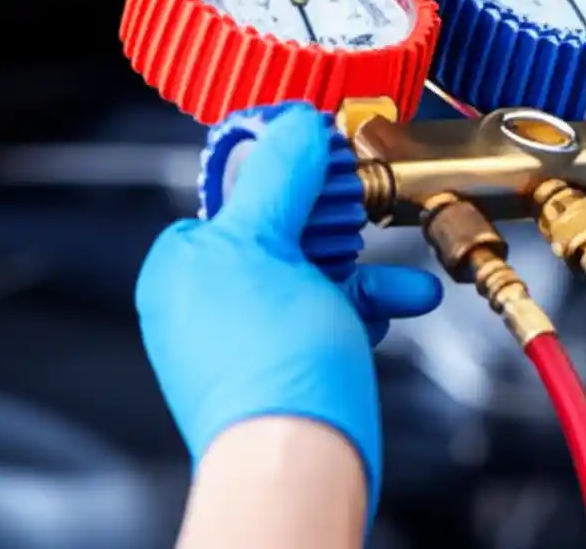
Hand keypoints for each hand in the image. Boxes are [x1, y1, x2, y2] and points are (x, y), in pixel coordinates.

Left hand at [136, 105, 441, 512]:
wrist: (296, 462)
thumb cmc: (270, 366)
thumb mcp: (270, 241)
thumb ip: (281, 173)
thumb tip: (293, 123)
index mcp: (182, 263)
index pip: (237, 191)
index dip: (289, 172)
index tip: (331, 161)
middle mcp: (204, 299)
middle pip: (284, 232)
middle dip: (340, 228)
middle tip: (367, 215)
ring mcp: (245, 336)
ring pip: (315, 277)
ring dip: (366, 272)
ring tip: (403, 279)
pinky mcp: (284, 366)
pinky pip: (329, 316)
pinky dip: (366, 306)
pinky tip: (400, 303)